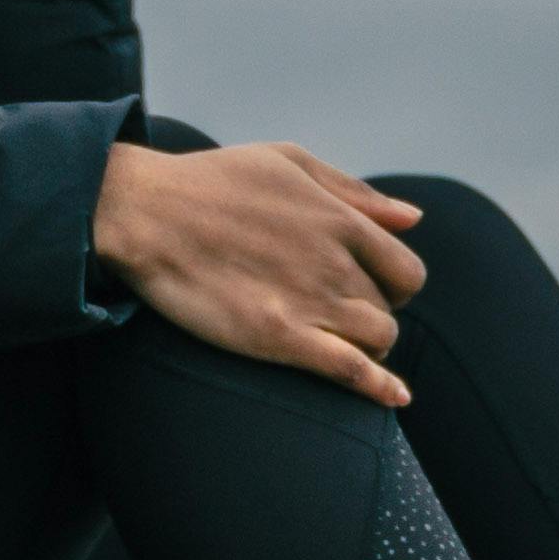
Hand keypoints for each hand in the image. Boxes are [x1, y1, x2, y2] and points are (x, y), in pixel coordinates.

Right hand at [91, 141, 425, 406]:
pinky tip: (395, 397)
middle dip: (369, 315)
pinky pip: (351, 369)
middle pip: (387, 308)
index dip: (393, 286)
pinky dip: (380, 387)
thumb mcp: (288, 162)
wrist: (145, 212)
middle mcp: (335, 262)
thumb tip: (414, 218)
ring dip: (367, 347)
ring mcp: (309, 300)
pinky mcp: (278, 336)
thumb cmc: (211, 182)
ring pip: (377, 339)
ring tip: (336, 344)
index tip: (366, 290)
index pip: (405, 271)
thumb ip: (354, 192)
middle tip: (330, 315)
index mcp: (340, 220)